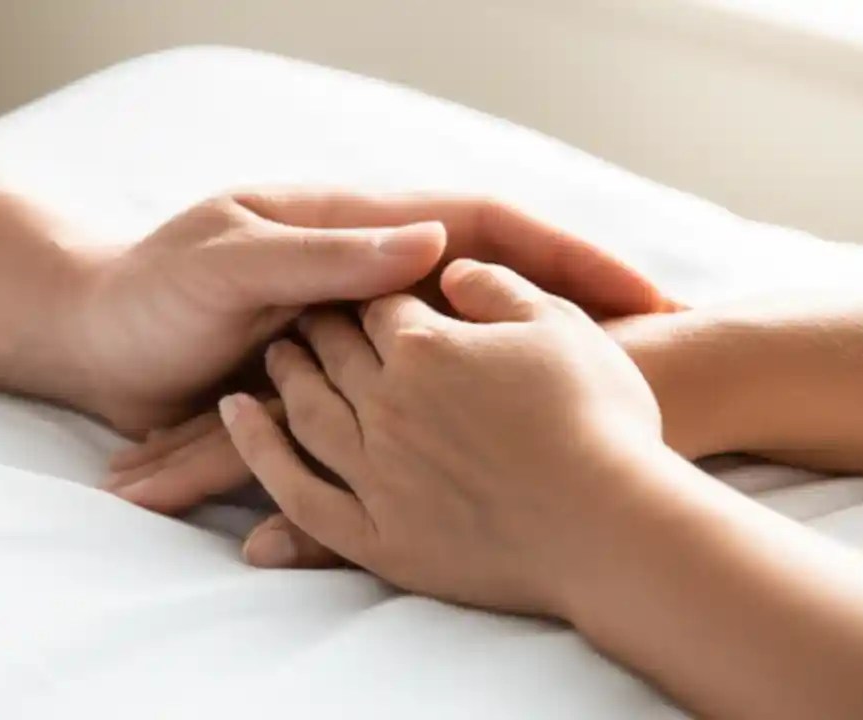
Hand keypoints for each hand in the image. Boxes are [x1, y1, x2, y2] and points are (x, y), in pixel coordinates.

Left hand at [105, 192, 677, 516]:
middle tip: (665, 349)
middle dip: (582, 312)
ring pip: (467, 346)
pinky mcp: (341, 385)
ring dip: (541, 363)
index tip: (646, 294)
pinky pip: (417, 397)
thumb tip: (430, 240)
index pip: (485, 229)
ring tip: (631, 389)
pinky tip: (524, 439)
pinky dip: (469, 414)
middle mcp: (374, 279)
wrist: (94, 341)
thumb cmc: (152, 293)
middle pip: (499, 288)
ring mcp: (365, 334)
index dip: (568, 256)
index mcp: (357, 232)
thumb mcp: (232, 261)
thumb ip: (324, 251)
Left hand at [219, 259, 662, 614]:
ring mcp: (375, 470)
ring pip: (307, 411)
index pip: (382, 302)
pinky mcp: (377, 535)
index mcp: (427, 345)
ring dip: (286, 378)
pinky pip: (300, 491)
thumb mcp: (560, 327)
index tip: (368, 286)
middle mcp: (387, 403)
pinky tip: (245, 427)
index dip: (376, 290)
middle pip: (334, 350)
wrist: (617, 534)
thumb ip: (497, 287)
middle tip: (303, 317)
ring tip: (274, 361)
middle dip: (318, 327)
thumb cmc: (603, 419)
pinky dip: (262, 455)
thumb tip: (448, 265)